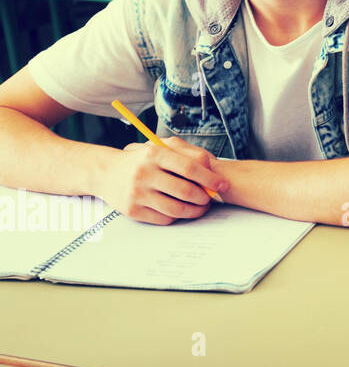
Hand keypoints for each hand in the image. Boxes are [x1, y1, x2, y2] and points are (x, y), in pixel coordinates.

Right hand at [101, 137, 228, 225]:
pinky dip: (178, 217)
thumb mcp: (164, 147)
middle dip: (204, 197)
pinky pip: (163, 219)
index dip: (210, 178)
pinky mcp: (132, 211)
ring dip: (195, 211)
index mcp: (154, 154)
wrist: (107, 172)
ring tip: (201, 207)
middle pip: (185, 191)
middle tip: (211, 198)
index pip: (189, 168)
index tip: (222, 185)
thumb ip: (190, 153)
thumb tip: (214, 169)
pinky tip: (182, 210)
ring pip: (176, 209)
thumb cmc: (144, 159)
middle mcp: (143, 173)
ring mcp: (136, 193)